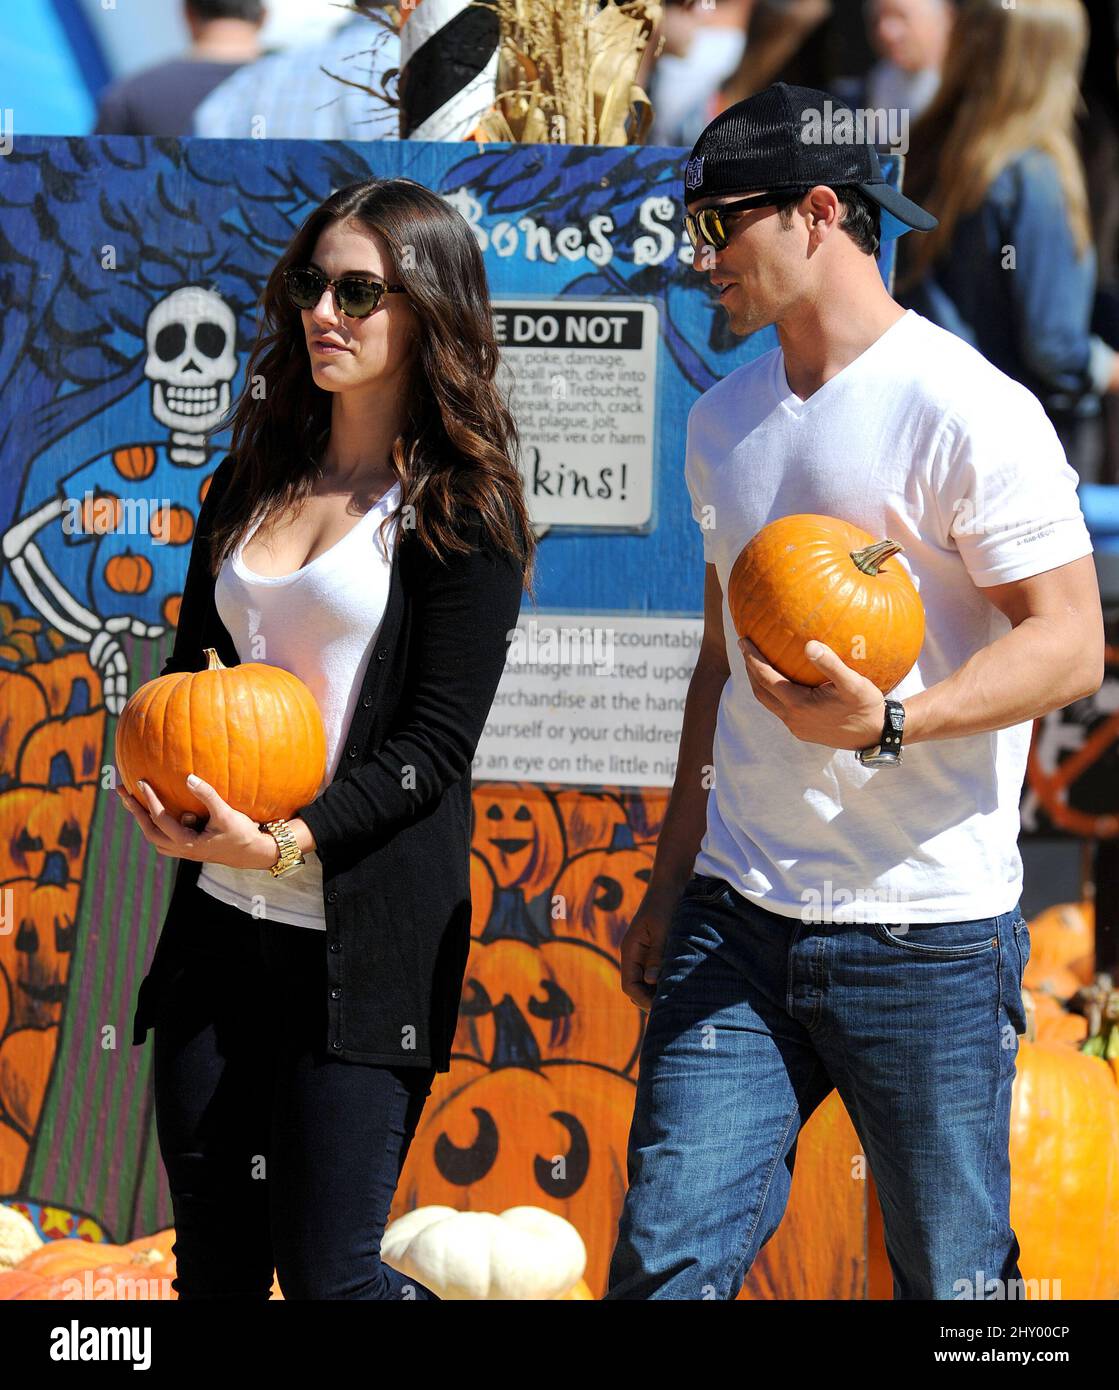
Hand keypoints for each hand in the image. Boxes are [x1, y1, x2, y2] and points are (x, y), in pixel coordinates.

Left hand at [116, 774, 278, 869]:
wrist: (254, 854)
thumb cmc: (241, 833)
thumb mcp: (225, 813)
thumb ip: (207, 795)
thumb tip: (188, 777)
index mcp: (187, 843)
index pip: (161, 819)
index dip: (149, 800)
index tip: (140, 781)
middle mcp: (181, 850)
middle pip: (149, 831)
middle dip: (135, 811)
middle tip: (122, 792)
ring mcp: (184, 852)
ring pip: (155, 838)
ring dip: (143, 821)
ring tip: (134, 803)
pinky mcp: (190, 850)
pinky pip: (165, 839)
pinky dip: (156, 827)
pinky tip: (157, 816)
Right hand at [619, 890, 675, 1011]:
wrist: (672, 882)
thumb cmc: (665, 902)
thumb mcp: (662, 929)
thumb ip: (656, 954)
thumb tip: (652, 982)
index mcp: (631, 949)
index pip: (629, 985)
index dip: (643, 999)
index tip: (663, 1007)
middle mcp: (635, 954)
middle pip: (638, 987)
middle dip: (651, 1000)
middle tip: (673, 1010)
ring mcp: (646, 952)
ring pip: (648, 981)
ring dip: (660, 991)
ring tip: (679, 1000)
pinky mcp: (658, 949)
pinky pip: (658, 971)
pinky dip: (667, 980)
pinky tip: (683, 984)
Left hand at [738, 636, 885, 749]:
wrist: (876, 735)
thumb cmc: (867, 706)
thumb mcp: (852, 683)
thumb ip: (830, 664)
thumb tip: (809, 644)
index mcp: (798, 705)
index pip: (765, 678)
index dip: (752, 658)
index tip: (743, 640)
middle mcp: (792, 718)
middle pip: (760, 691)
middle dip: (750, 669)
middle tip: (746, 647)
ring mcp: (797, 727)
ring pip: (769, 702)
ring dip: (760, 682)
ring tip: (758, 662)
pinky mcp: (803, 731)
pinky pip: (780, 709)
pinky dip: (774, 693)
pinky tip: (781, 681)